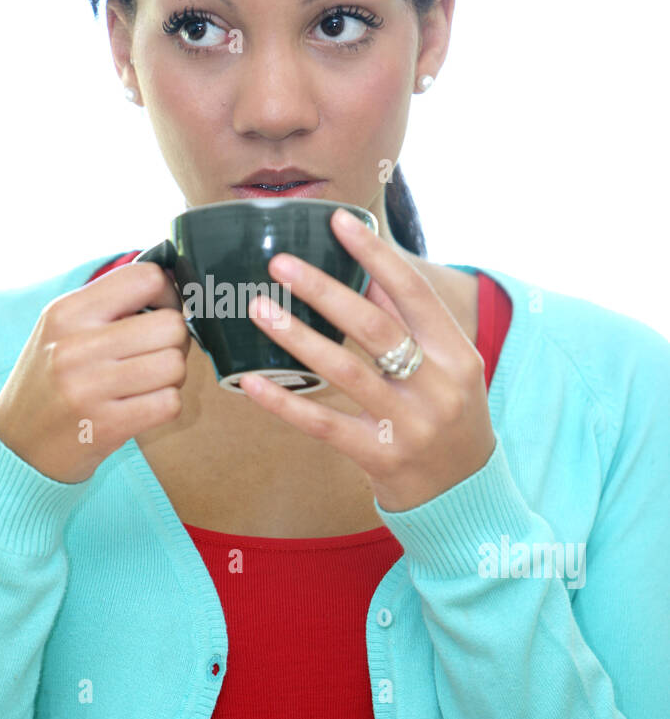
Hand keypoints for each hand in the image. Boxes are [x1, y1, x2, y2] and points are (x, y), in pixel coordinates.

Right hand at [0, 263, 188, 483]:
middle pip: (170, 325)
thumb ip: (109, 305)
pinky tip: (141, 406)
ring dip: (172, 376)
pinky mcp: (106, 425)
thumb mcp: (61, 330)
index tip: (160, 312)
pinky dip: (165, 405)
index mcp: (66, 311)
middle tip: (154, 354)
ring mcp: (89, 387)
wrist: (17, 447)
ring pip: (175, 364)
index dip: (167, 294)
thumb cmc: (49, 383)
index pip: (145, 277)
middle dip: (173, 341)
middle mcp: (75, 345)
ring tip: (145, 382)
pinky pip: (170, 403)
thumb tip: (172, 286)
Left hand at [240, 206, 496, 512]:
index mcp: (457, 354)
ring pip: (344, 371)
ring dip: (297, 336)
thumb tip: (364, 273)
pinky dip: (284, 402)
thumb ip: (412, 326)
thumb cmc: (450, 419)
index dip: (375, 255)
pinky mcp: (379, 456)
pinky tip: (252, 382)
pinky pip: (323, 423)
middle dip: (324, 290)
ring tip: (259, 308)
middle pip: (374, 327)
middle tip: (281, 264)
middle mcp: (437, 386)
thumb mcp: (450, 368)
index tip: (338, 222)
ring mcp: (408, 424)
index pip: (413, 293)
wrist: (466, 496)